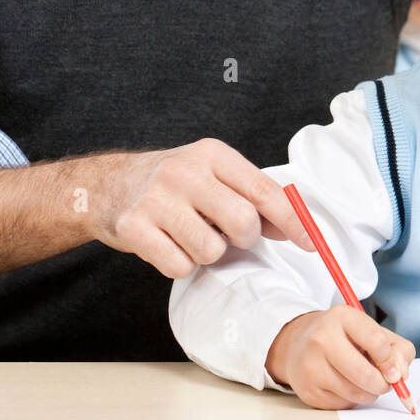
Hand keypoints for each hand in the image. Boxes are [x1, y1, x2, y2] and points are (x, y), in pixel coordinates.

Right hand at [87, 138, 315, 277]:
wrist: (108, 186)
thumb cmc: (175, 185)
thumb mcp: (214, 176)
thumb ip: (253, 197)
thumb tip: (296, 228)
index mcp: (212, 154)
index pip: (264, 190)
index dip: (292, 222)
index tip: (311, 244)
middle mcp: (185, 171)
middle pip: (243, 223)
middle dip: (244, 240)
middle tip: (227, 235)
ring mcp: (157, 199)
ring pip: (212, 251)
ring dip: (207, 253)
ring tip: (190, 235)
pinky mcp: (134, 227)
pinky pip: (179, 266)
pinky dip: (180, 264)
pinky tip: (168, 244)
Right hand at [265, 306, 415, 409]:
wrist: (298, 344)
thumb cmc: (343, 337)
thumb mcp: (370, 331)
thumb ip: (396, 349)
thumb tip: (401, 375)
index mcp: (342, 316)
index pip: (377, 342)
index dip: (392, 361)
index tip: (395, 370)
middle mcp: (322, 339)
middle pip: (365, 375)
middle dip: (384, 385)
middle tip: (386, 382)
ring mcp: (311, 366)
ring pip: (357, 394)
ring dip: (370, 393)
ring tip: (365, 381)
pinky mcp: (308, 391)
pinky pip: (344, 405)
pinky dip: (353, 400)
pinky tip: (345, 385)